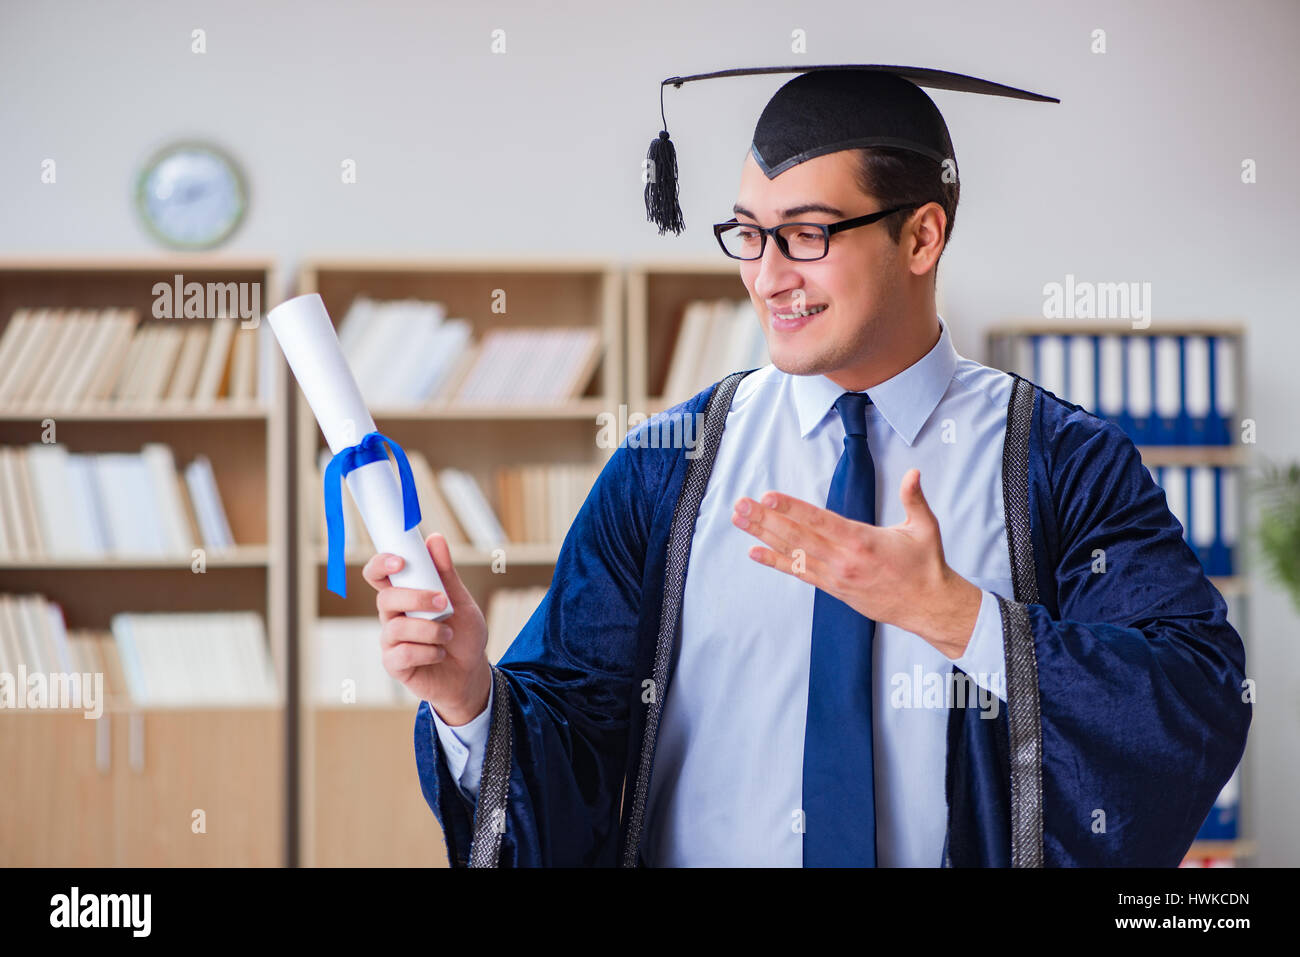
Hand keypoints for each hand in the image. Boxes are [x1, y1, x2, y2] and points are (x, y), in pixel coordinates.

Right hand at [362, 532, 491, 724]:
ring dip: (429, 629)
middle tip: (443, 603)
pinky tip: (440, 653)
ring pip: (395, 628)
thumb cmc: (463, 634)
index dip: (380, 564)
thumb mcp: (461, 601)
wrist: (472, 672)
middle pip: (385, 599)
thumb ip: (446, 573)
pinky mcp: (395, 665)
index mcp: (404, 595)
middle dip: (415, 598)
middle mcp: (392, 616)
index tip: (400, 561)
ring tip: (448, 634)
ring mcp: (391, 641)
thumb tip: (434, 539)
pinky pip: (402, 654)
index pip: (378, 574)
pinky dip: (428, 652)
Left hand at [730, 468, 981, 657]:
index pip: (820, 521)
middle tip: (740, 505)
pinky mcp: (834, 589)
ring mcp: (836, 576)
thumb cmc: (926, 565)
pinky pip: (800, 573)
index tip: (768, 497)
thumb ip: (914, 498)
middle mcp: (844, 559)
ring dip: (763, 536)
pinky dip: (776, 563)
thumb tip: (913, 473)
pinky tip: (754, 553)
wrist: (928, 607)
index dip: (792, 508)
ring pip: (793, 553)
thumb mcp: (925, 527)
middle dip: (765, 519)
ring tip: (739, 521)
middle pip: (797, 536)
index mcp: (863, 540)